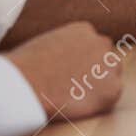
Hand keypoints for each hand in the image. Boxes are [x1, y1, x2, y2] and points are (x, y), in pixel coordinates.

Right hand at [5, 22, 122, 121]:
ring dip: (97, 88)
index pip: (92, 46)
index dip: (82, 62)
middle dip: (94, 73)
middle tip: (74, 88)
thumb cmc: (23, 67)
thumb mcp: (43, 44)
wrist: (25, 83)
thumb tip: (62, 61)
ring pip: (110, 78)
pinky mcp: (113, 89)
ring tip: (71, 96)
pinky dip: (97, 104)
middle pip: (105, 60)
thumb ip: (62, 48)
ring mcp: (109, 65)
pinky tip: (77, 104)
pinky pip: (111, 97)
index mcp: (83, 30)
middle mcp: (101, 43)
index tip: (70, 73)